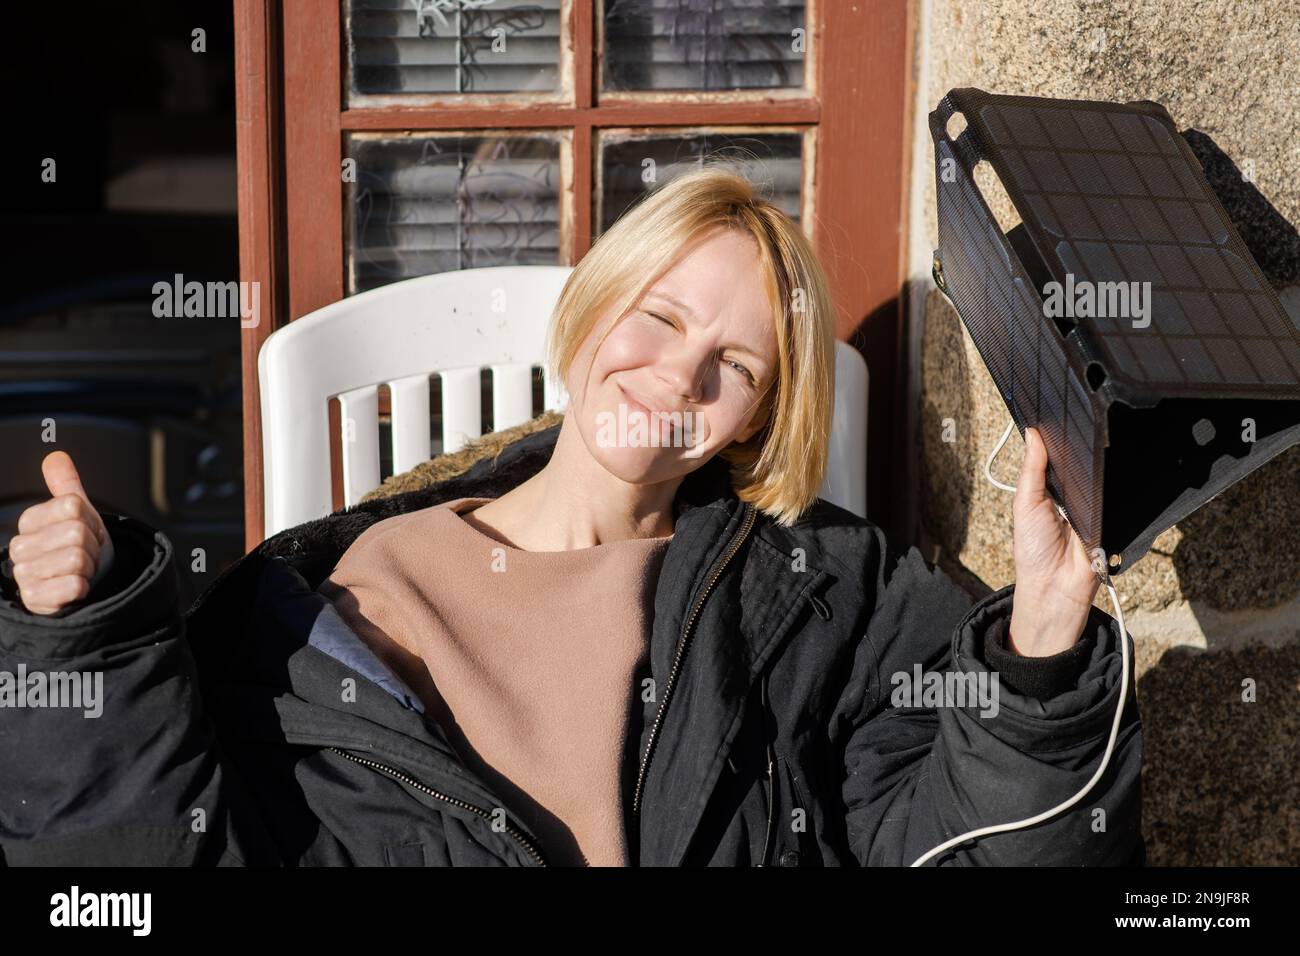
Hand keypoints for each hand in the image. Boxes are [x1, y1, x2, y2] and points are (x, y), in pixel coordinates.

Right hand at [9, 451, 114, 614]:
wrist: (85, 586)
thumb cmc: (81, 548)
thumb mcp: (78, 514)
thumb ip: (66, 485)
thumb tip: (56, 456)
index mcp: (28, 521)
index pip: (73, 506)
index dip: (91, 520)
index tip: (87, 532)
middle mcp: (20, 547)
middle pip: (77, 533)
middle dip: (93, 546)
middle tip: (87, 555)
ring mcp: (24, 574)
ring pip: (77, 559)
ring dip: (89, 568)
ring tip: (81, 571)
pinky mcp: (34, 599)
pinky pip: (74, 585)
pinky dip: (83, 588)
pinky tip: (76, 588)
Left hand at [1008, 427, 1099, 655]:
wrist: (1056, 587)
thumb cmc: (1033, 550)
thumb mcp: (1025, 504)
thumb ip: (1031, 470)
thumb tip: (1032, 434)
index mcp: (1050, 491)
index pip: (1058, 457)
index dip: (1058, 438)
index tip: (1061, 411)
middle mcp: (1074, 495)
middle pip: (1082, 463)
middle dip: (1082, 447)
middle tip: (1083, 421)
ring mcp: (1096, 506)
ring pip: (1101, 476)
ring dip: (1099, 465)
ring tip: (1099, 443)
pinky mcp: (1115, 517)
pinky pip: (1118, 497)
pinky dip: (1115, 487)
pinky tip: (1113, 473)